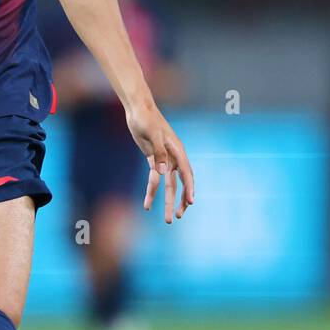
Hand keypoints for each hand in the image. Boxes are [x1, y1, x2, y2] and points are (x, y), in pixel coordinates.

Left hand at [125, 99, 194, 223]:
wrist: (137, 109)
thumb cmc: (146, 118)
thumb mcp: (152, 134)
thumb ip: (159, 153)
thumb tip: (164, 172)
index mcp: (177, 150)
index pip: (186, 173)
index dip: (189, 189)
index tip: (191, 203)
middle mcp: (174, 157)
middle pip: (179, 183)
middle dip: (180, 201)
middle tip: (177, 217)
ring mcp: (164, 159)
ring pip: (169, 185)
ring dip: (168, 201)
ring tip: (169, 219)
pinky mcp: (153, 159)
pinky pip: (154, 179)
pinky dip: (152, 191)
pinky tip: (148, 205)